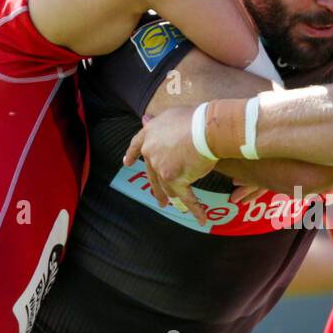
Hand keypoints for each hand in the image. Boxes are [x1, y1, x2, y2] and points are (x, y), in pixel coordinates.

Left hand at [123, 107, 217, 221]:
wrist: (205, 128)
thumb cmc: (194, 118)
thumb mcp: (172, 114)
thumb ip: (162, 123)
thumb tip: (152, 122)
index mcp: (149, 134)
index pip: (137, 145)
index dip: (132, 155)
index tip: (127, 163)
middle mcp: (151, 152)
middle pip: (152, 173)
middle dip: (156, 188)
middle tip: (158, 198)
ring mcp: (161, 167)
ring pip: (166, 187)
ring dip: (170, 198)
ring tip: (174, 206)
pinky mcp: (174, 179)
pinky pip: (186, 197)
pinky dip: (195, 208)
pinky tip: (201, 218)